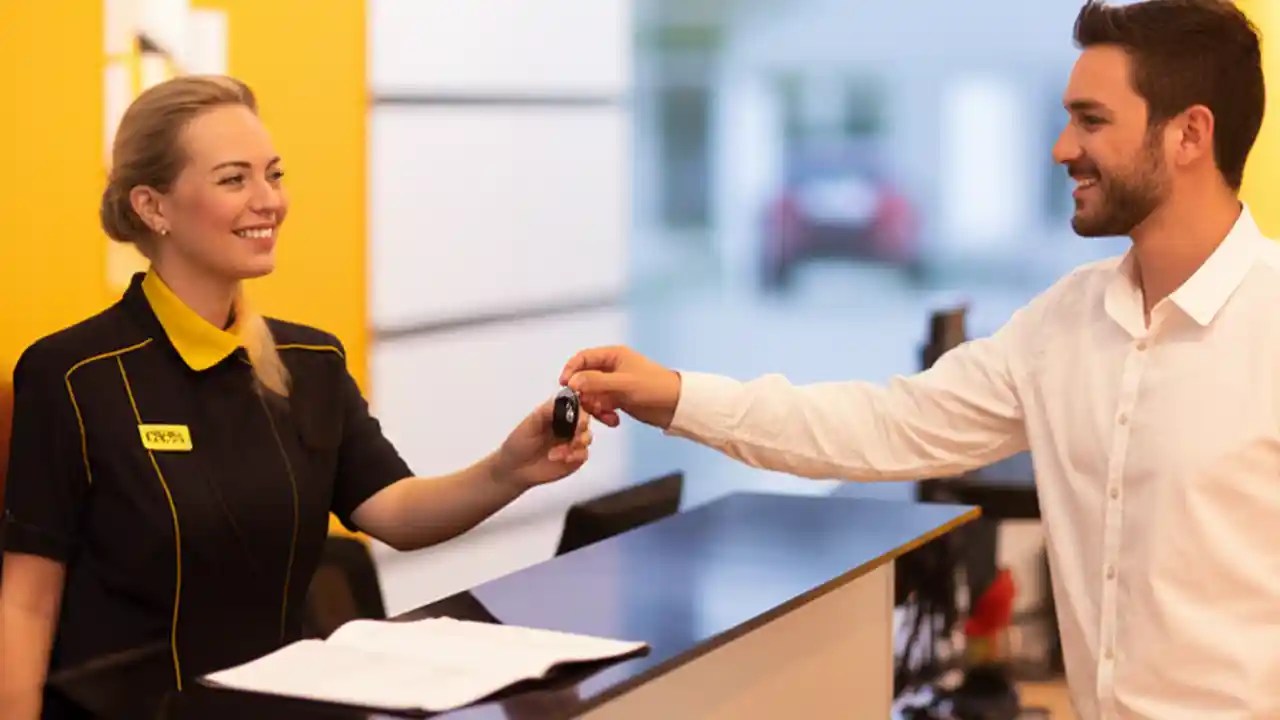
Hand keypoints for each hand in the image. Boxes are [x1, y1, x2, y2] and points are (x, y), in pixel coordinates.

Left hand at [493, 396, 592, 488]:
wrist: (514, 468)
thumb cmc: (519, 443)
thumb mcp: (530, 423)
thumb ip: (546, 411)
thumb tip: (562, 401)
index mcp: (557, 413)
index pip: (574, 404)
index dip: (579, 407)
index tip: (577, 413)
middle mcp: (568, 425)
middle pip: (585, 419)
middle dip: (582, 425)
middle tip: (574, 432)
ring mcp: (572, 441)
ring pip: (587, 437)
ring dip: (577, 442)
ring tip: (558, 452)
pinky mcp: (575, 458)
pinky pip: (584, 454)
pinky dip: (576, 455)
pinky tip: (563, 458)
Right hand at [559, 345, 681, 428]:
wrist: (676, 406)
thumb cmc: (653, 388)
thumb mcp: (623, 384)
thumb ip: (596, 382)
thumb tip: (572, 382)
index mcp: (613, 356)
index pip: (583, 358)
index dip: (571, 370)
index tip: (564, 385)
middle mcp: (611, 368)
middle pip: (585, 379)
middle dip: (583, 394)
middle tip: (585, 407)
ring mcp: (614, 384)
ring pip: (592, 395)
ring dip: (594, 407)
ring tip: (605, 415)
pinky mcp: (619, 399)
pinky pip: (602, 406)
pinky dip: (604, 414)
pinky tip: (613, 420)